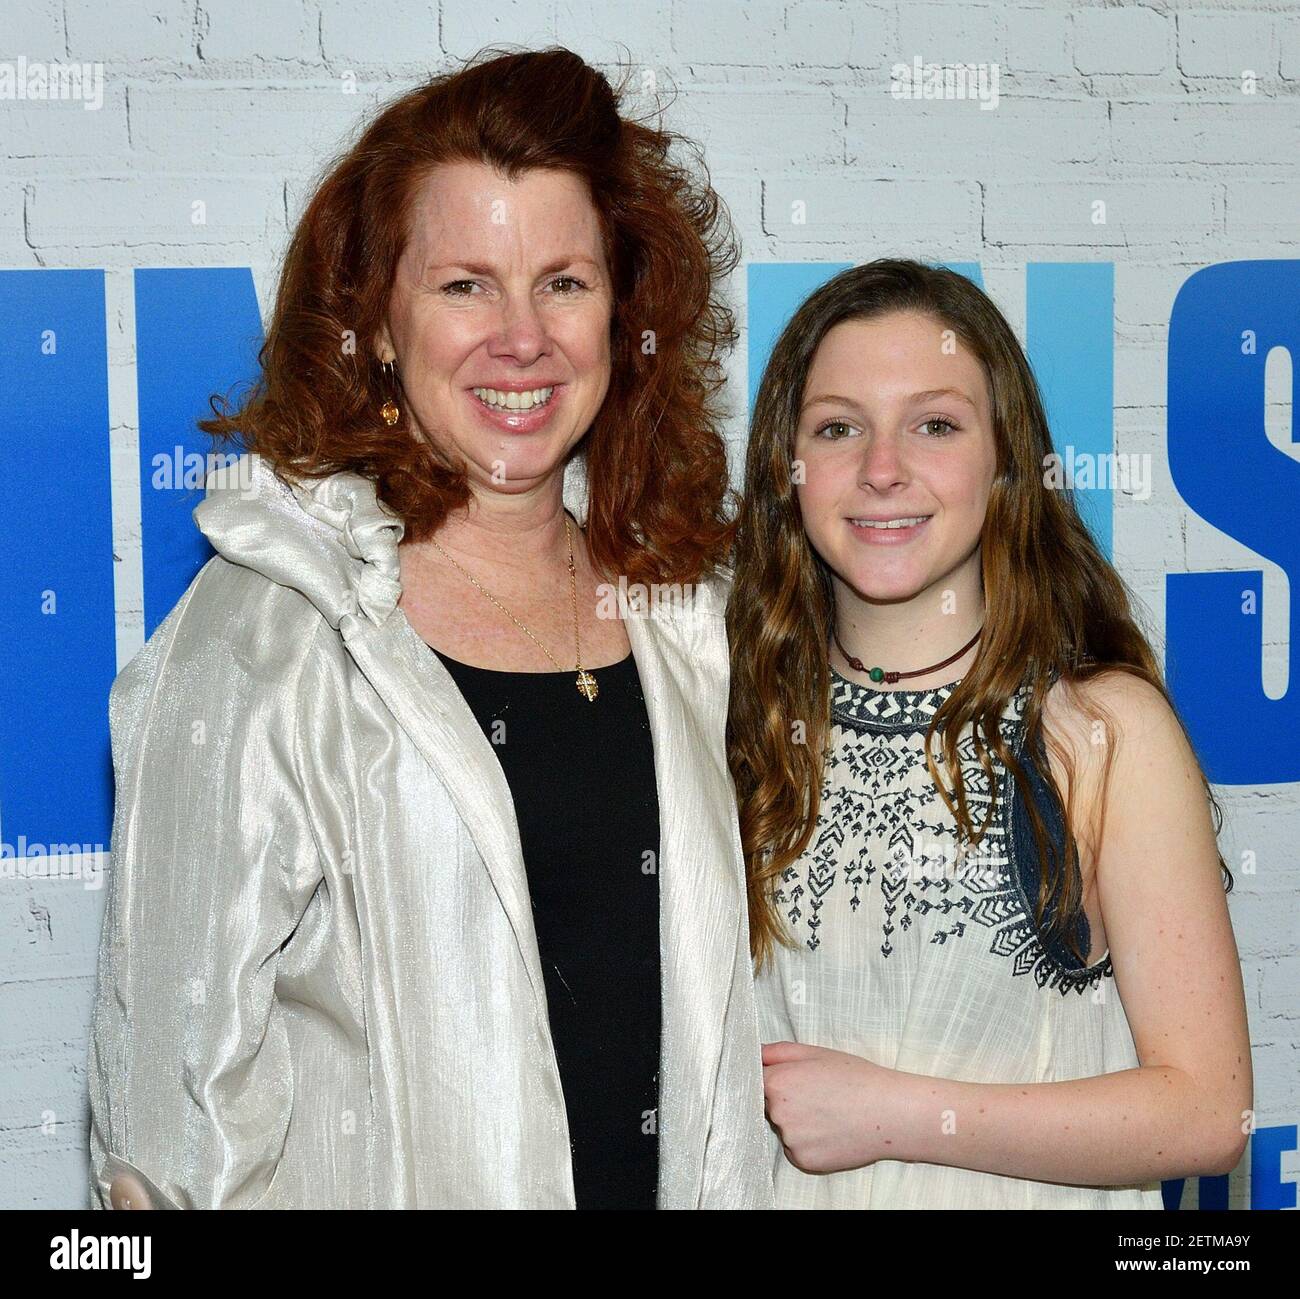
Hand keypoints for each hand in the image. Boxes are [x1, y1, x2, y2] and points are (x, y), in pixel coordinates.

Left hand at [762, 1040, 902, 1173]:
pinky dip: (808, 1142)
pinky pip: (795, 1149)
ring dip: (797, 1123)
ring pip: (783, 1128)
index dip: (773, 1079)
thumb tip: (755, 1054)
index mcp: (777, 1082)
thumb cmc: (855, 1078)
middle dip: (785, 1100)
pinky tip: (830, 1131)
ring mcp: (790, 1139)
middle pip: (768, 1105)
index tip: (789, 1080)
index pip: (755, 1080)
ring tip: (828, 1113)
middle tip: (817, 1095)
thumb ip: (777, 1052)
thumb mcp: (815, 1053)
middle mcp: (777, 1112)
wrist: (889, 1112)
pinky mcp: (803, 1160)